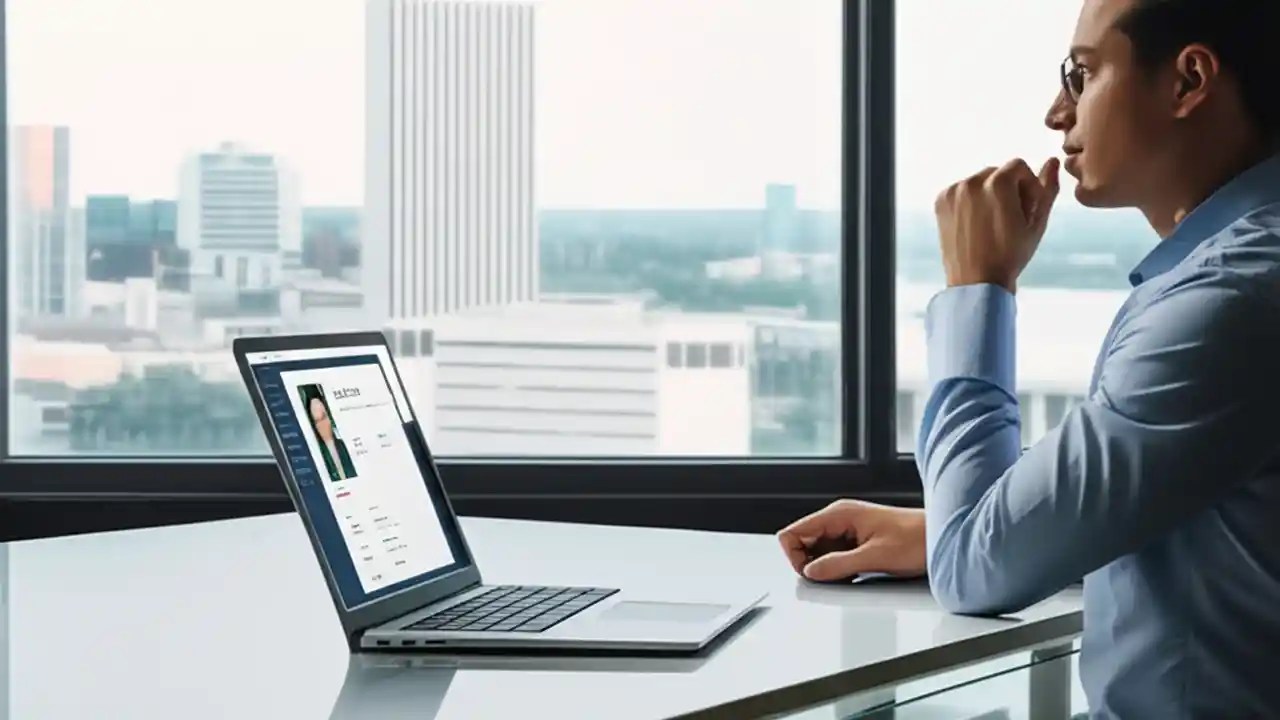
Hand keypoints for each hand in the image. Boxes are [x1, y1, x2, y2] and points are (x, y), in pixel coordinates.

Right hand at [776, 500, 926, 581]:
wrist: (940, 538)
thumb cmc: (916, 539)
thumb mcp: (875, 556)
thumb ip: (839, 564)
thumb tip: (810, 572)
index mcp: (839, 514)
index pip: (793, 532)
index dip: (794, 556)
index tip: (812, 573)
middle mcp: (839, 519)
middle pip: (802, 543)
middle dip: (810, 564)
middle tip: (833, 577)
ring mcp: (847, 530)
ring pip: (817, 553)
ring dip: (826, 569)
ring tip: (851, 575)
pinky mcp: (856, 542)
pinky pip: (833, 557)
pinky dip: (838, 570)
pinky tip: (855, 575)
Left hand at [935, 157, 1060, 292]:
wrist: (977, 282)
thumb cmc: (1011, 255)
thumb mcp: (1037, 222)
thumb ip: (1046, 189)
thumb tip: (1052, 161)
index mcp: (997, 183)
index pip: (1019, 166)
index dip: (1028, 186)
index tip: (1026, 209)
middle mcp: (971, 182)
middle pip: (998, 172)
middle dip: (1008, 189)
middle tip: (1010, 219)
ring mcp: (953, 192)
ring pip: (979, 181)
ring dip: (989, 194)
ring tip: (993, 223)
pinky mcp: (941, 202)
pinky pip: (961, 191)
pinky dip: (970, 202)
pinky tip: (977, 225)